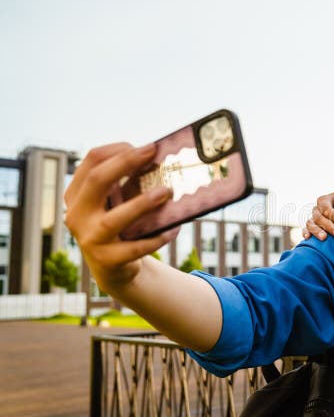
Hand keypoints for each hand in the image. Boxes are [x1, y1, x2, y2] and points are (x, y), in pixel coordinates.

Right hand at [64, 142, 178, 294]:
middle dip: (125, 162)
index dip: (119, 150)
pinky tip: (173, 229)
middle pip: (97, 180)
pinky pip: (135, 248)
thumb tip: (161, 161)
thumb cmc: (121, 226)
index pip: (91, 161)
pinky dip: (157, 238)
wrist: (115, 269)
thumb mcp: (119, 202)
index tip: (148, 147)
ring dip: (142, 203)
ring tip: (166, 191)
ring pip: (114, 218)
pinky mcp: (107, 260)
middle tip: (153, 154)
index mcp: (77, 194)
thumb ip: (130, 183)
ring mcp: (90, 239)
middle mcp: (77, 214)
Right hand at [302, 191, 333, 239]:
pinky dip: (305, 233)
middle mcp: (317, 209)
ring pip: (310, 224)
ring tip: (324, 238)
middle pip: (319, 217)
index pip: (327, 208)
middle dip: (329, 226)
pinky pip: (305, 229)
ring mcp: (312, 218)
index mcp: (324, 200)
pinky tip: (308, 238)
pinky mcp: (310, 227)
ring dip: (317, 231)